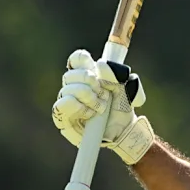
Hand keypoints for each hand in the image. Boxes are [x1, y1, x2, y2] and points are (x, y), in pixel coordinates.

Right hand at [52, 49, 154, 164]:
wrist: (123, 130)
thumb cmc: (122, 107)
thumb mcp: (126, 88)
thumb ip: (116, 73)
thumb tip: (101, 64)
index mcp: (89, 74)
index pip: (77, 59)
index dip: (82, 59)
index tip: (94, 68)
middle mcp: (75, 86)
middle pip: (71, 74)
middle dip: (90, 82)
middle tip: (104, 93)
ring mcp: (67, 101)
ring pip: (68, 89)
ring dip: (88, 97)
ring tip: (101, 107)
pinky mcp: (63, 117)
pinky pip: (63, 104)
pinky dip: (80, 107)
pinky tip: (90, 114)